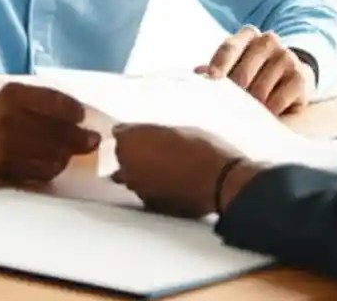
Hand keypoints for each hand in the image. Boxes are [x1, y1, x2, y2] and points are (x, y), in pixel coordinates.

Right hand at [0, 82, 99, 181]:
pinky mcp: (6, 167)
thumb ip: (44, 98)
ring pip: (52, 154)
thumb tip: (79, 112)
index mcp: (14, 95)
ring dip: (68, 154)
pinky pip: (40, 171)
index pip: (54, 101)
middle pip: (57, 131)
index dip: (73, 110)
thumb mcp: (15, 93)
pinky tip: (57, 162)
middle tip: (94, 140)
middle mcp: (11, 119)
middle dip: (80, 137)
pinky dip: (54, 167)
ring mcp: (8, 146)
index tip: (82, 116)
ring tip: (73, 151)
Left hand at [111, 124, 257, 217]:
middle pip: (122, 160)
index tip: (142, 135)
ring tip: (166, 169)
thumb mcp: (174, 130)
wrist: (218, 182)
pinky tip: (171, 184)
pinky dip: (153, 188)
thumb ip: (148, 133)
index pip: (119, 136)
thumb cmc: (199, 148)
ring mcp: (137, 190)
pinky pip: (147, 193)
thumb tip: (132, 131)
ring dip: (142, 173)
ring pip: (133, 178)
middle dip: (133, 156)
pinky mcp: (150, 206)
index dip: (132, 135)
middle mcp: (126, 169)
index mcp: (130, 144)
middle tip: (157, 152)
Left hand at [196, 26, 310, 115]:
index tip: (211, 82)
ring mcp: (287, 56)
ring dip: (252, 105)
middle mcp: (269, 40)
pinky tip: (266, 114)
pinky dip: (269, 110)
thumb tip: (198, 75)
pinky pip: (279, 99)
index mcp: (248, 35)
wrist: (293, 76)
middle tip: (228, 109)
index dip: (218, 66)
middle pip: (244, 71)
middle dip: (234, 94)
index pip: (229, 48)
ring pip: (260, 89)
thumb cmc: (254, 73)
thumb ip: (216, 71)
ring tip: (247, 112)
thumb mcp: (235, 67)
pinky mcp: (301, 76)